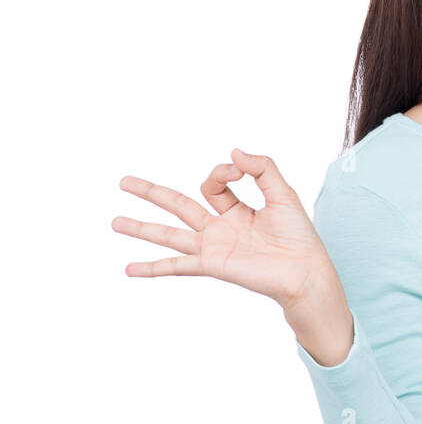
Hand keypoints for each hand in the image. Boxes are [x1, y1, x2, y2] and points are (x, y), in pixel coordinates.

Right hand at [112, 148, 337, 310]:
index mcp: (237, 210)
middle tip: (123, 181)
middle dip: (151, 193)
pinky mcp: (212, 265)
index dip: (223, 171)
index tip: (239, 169)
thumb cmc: (299, 237)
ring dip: (141, 228)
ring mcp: (213, 247)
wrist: (305, 272)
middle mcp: (220, 228)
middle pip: (178, 204)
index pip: (213, 184)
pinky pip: (177, 266)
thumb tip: (234, 152)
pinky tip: (129, 269)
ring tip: (114, 222)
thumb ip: (262, 169)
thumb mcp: (283, 194)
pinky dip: (153, 268)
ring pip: (170, 234)